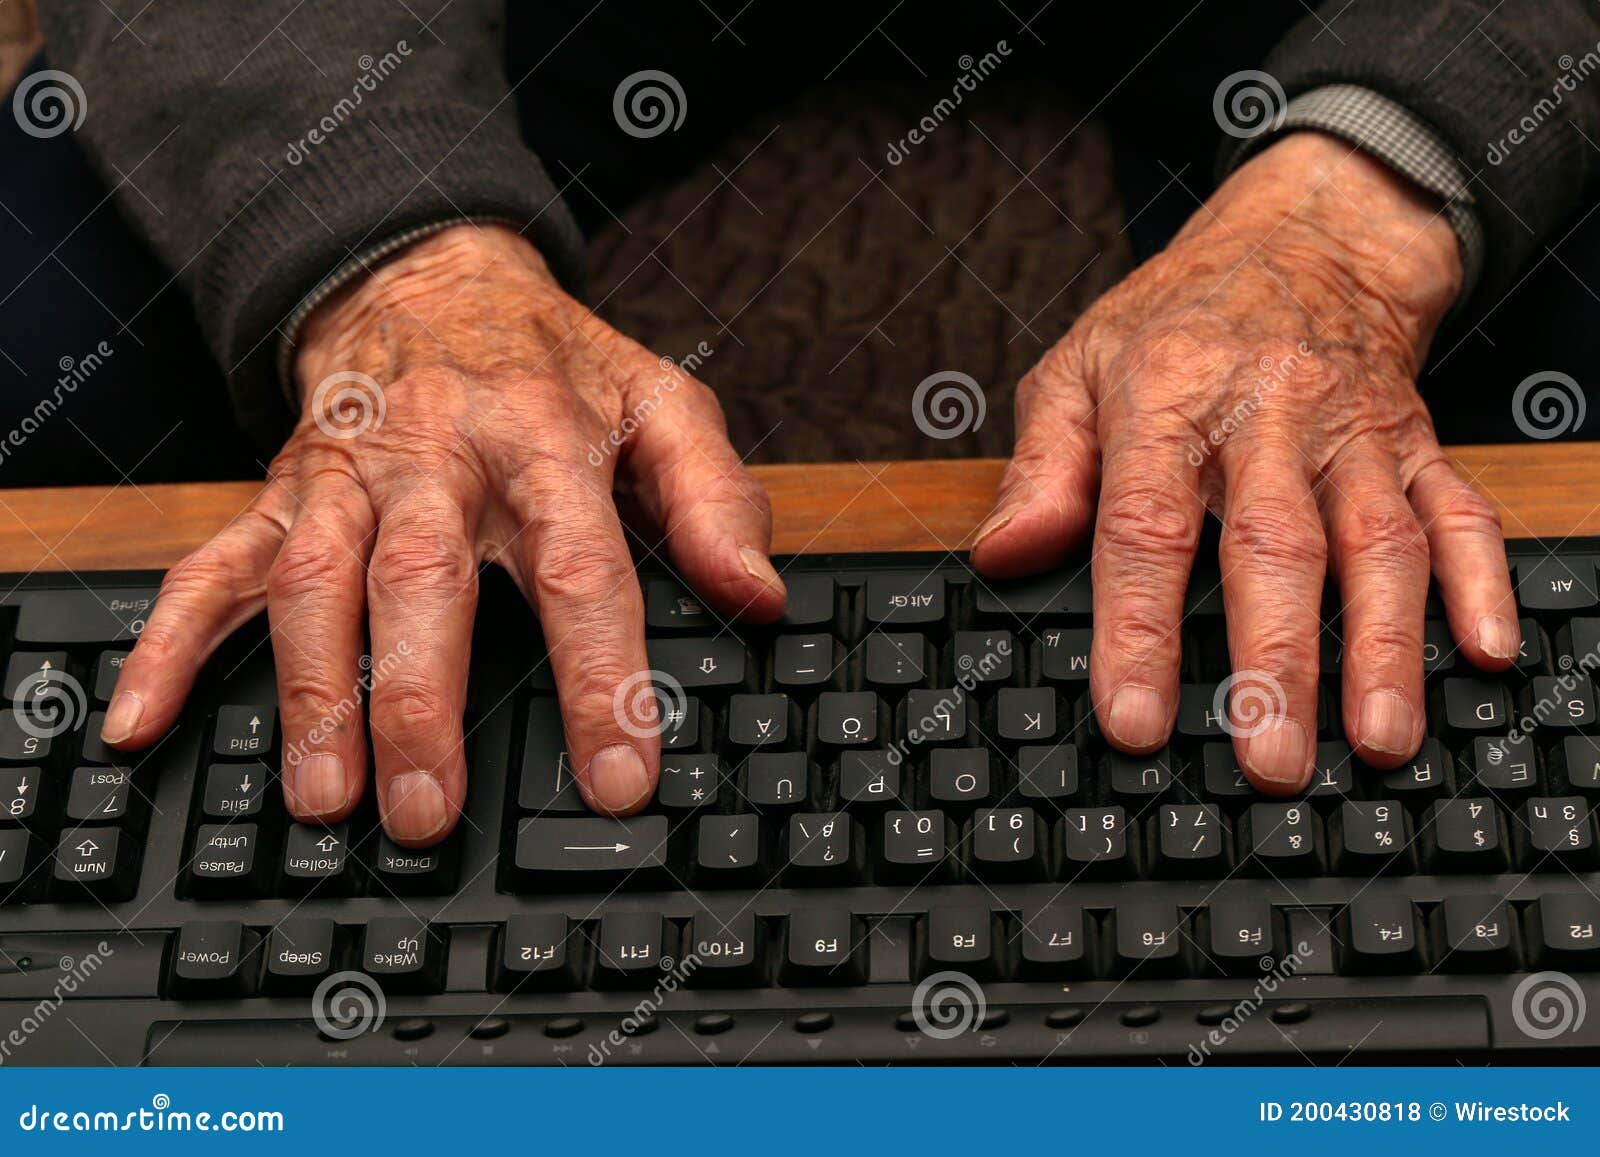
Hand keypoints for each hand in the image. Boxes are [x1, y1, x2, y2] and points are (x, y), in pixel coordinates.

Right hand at [99, 224, 784, 843]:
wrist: (425, 276)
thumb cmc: (551, 360)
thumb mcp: (659, 403)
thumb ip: (714, 499)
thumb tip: (760, 596)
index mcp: (544, 444)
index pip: (582, 572)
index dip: (602, 679)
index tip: (617, 777)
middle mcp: (438, 464)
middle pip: (425, 586)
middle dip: (420, 702)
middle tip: (430, 809)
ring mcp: (348, 481)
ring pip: (317, 585)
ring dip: (312, 690)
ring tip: (322, 793)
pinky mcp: (284, 494)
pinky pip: (215, 565)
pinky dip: (171, 642)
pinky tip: (141, 719)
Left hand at [974, 132, 1516, 790]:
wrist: (1305, 237)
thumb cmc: (1176, 320)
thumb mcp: (1075, 371)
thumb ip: (1040, 471)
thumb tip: (1004, 557)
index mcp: (1166, 401)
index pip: (1146, 529)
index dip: (1139, 631)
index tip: (1136, 721)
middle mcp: (1267, 418)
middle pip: (1275, 550)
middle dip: (1276, 664)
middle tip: (1270, 763)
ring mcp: (1352, 434)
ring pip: (1378, 544)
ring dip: (1384, 648)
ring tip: (1378, 741)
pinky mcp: (1415, 443)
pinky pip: (1459, 511)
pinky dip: (1481, 582)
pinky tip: (1487, 652)